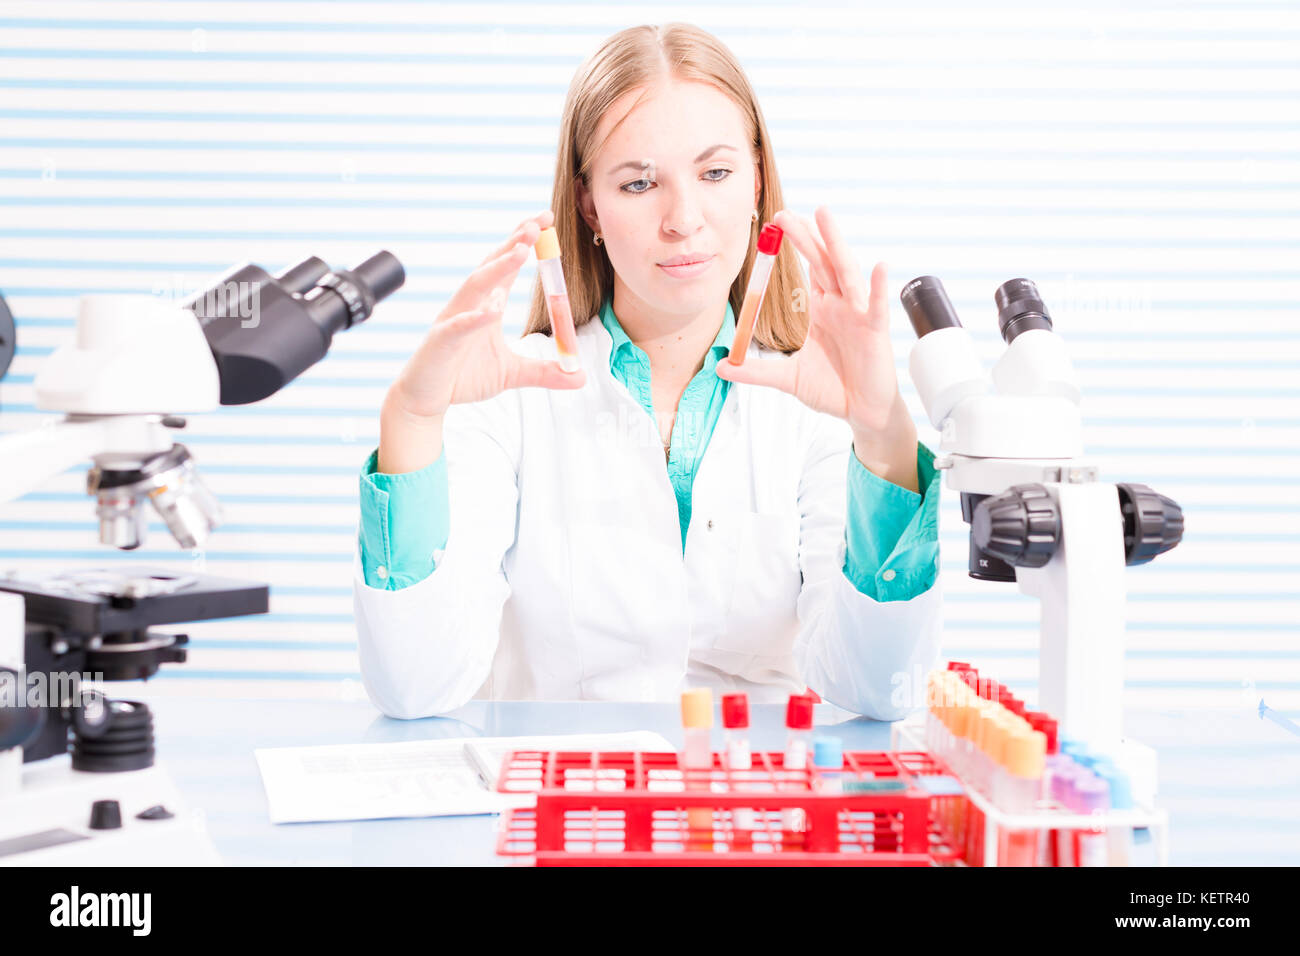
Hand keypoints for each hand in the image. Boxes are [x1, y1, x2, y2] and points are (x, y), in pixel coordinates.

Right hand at [389, 210, 585, 420]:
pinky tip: (491, 309)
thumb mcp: (512, 373)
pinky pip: (457, 326)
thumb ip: (544, 372)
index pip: (506, 266)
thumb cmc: (463, 377)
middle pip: (492, 266)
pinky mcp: (441, 342)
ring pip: (475, 287)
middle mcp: (469, 305)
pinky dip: (473, 317)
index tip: (546, 221)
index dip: (523, 242)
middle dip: (514, 242)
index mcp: (486, 305)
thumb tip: (579, 376)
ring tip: (520, 251)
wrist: (426, 398)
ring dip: (497, 268)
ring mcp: (453, 320)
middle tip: (537, 224)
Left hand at [715, 206, 917, 488]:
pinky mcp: (875, 332)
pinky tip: (879, 266)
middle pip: (823, 261)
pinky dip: (878, 286)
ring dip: (835, 243)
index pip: (810, 268)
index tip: (775, 224)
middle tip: (785, 213)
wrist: (861, 412)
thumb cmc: (833, 389)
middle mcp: (841, 304)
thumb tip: (721, 368)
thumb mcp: (787, 378)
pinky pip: (877, 306)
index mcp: (823, 309)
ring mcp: (859, 314)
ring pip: (846, 272)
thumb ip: (756, 371)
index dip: (796, 244)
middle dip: (806, 236)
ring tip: (824, 216)